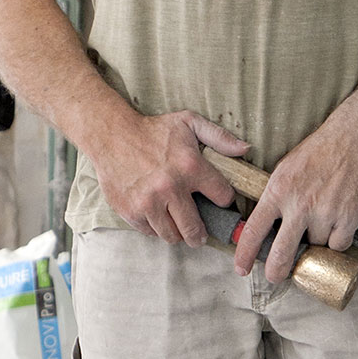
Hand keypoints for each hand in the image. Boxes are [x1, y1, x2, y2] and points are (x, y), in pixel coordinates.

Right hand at [90, 109, 247, 244]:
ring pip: (172, 236)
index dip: (224, 199)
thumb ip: (220, 137)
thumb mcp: (189, 123)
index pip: (222, 197)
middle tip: (200, 234)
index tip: (219, 199)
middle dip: (201, 235)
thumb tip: (246, 150)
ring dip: (178, 233)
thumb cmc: (153, 129)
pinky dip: (156, 228)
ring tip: (178, 225)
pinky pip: (150, 232)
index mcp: (190, 167)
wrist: (111, 134)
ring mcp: (148, 202)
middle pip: (195, 229)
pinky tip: (158, 216)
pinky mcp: (130, 211)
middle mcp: (170, 188)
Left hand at [233, 120, 357, 281]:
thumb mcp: (283, 171)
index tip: (241, 268)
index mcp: (278, 191)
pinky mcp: (349, 216)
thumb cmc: (314, 154)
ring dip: (315, 242)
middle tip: (274, 276)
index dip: (245, 254)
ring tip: (319, 222)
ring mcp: (326, 212)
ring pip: (315, 247)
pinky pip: (339, 245)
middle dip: (276, 271)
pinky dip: (337, 240)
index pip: (254, 230)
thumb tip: (263, 228)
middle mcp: (300, 204)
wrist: (350, 140)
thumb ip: (273, 198)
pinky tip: (336, 225)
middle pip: (282, 252)